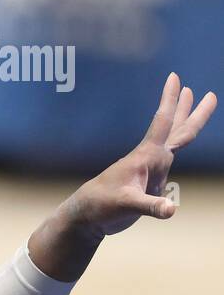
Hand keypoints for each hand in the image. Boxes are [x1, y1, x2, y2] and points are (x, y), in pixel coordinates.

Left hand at [66, 72, 216, 237]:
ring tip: (192, 103)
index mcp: (145, 156)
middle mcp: (151, 159)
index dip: (170, 100)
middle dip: (190, 112)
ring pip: (174, 143)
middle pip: (176, 130)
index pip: (162, 122)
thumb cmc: (102, 206)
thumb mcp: (127, 206)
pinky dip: (177, 151)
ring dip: (186, 123)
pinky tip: (176, 150)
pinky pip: (169, 163)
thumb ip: (150, 207)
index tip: (175, 77)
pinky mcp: (150, 182)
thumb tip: (171, 209)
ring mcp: (151, 170)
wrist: (87, 216)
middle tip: (206, 93)